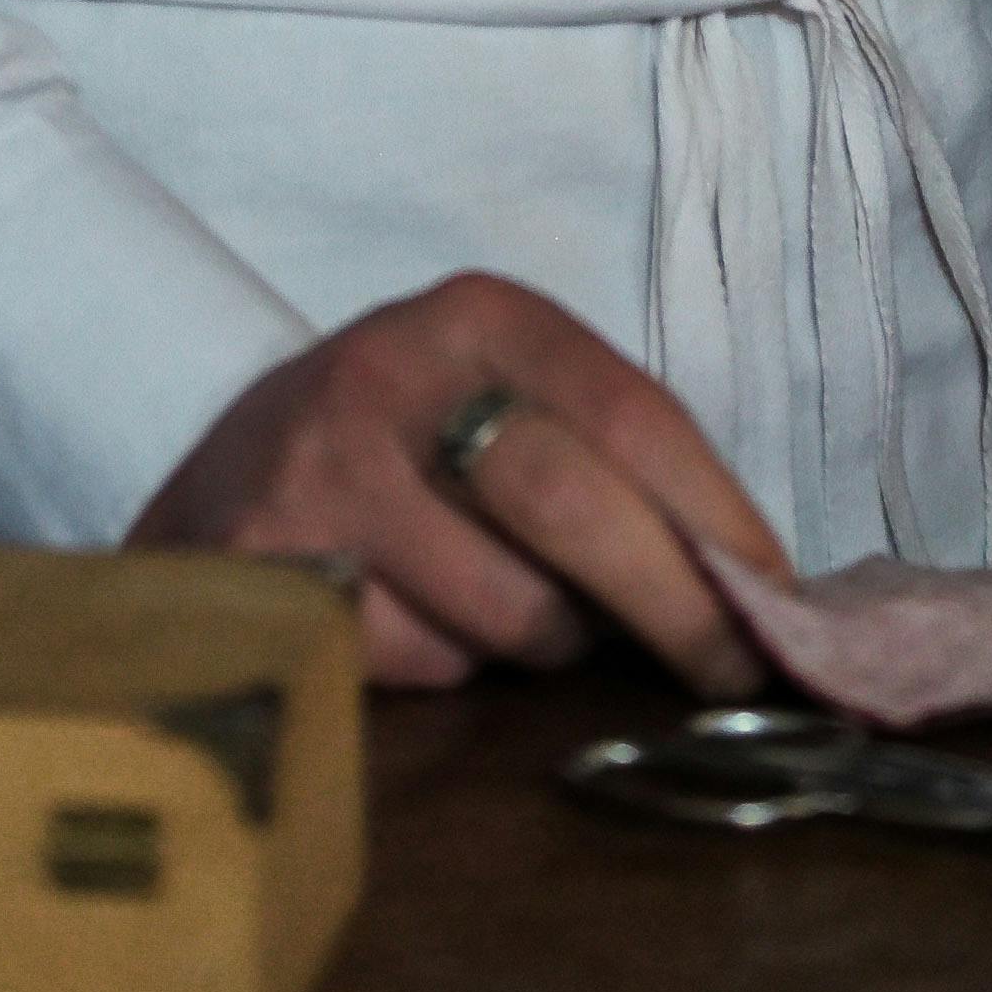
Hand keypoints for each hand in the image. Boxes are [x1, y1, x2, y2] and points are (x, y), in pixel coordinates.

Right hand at [129, 271, 782, 696]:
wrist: (211, 494)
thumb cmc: (396, 451)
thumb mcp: (490, 404)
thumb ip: (601, 459)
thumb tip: (746, 580)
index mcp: (478, 318)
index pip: (634, 411)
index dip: (720, 516)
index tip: (780, 595)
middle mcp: (396, 375)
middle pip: (575, 507)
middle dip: (673, 607)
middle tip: (730, 672)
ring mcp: (325, 478)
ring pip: (508, 611)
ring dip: (544, 645)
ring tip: (508, 611)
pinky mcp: (277, 579)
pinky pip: (425, 666)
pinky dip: (452, 671)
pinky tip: (421, 629)